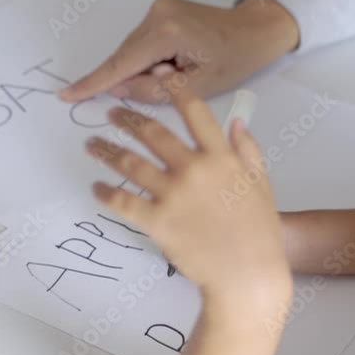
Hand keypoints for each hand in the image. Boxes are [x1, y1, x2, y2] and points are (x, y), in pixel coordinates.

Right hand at [61, 0, 299, 103]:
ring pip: (134, 51)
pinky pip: (143, 43)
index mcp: (168, 33)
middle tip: (174, 82)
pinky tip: (176, 63)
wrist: (255, 30)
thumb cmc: (236, 60)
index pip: (121, 64)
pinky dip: (152, 59)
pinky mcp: (162, 10)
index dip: (94, 83)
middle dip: (136, 79)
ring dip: (147, 69)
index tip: (67, 95)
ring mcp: (159, 8)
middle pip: (127, 57)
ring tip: (183, 71)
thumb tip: (119, 88)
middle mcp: (158, 14)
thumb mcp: (198, 87)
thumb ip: (154, 92)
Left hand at [86, 88, 291, 303]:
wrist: (246, 275)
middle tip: (112, 114)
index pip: (194, 113)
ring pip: (130, 163)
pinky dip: (105, 193)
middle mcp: (193, 169)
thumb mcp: (261, 185)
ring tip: (92, 145)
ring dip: (107, 151)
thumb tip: (235, 122)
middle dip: (128, 119)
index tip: (160, 79)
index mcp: (221, 157)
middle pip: (153, 134)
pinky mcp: (156, 221)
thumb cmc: (259, 232)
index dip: (175, 91)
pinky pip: (122, 202)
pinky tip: (97, 187)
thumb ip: (248, 151)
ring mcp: (172, 195)